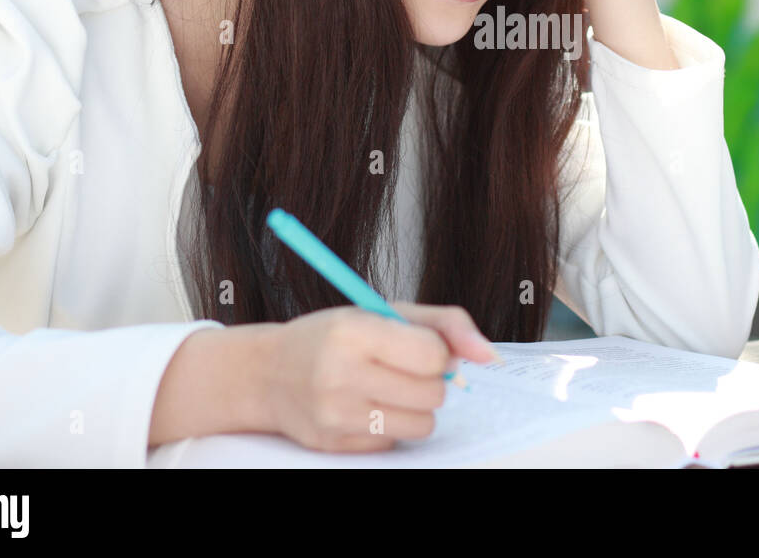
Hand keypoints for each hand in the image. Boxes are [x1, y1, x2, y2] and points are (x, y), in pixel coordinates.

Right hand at [260, 303, 498, 452]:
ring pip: (422, 424)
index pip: (433, 355)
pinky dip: (390, 427)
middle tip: (400, 368)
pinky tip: (365, 407)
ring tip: (387, 389)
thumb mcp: (385, 311)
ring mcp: (335, 416)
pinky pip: (394, 444)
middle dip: (429, 381)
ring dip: (415, 407)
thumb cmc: (335, 336)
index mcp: (354, 331)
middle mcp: (340, 375)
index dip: (436, 352)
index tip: (416, 347)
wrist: (267, 373)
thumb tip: (491, 355)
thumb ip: (445, 323)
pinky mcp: (334, 446)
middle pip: (433, 394)